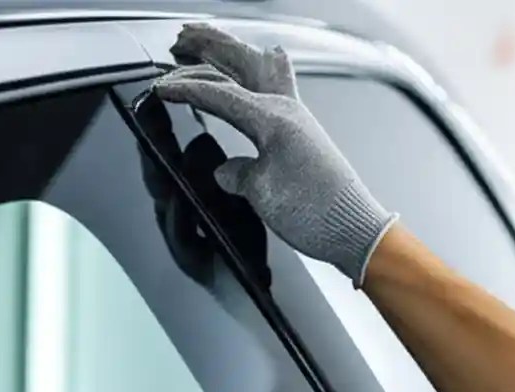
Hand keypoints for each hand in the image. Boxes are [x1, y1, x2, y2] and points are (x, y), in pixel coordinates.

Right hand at [154, 23, 398, 287]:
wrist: (354, 229)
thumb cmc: (316, 213)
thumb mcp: (263, 194)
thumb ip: (237, 174)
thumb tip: (224, 170)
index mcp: (273, 120)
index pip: (219, 94)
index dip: (186, 90)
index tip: (159, 88)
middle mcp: (286, 110)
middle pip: (241, 64)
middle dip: (209, 47)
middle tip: (181, 40)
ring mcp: (296, 117)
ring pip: (259, 67)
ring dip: (232, 52)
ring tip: (207, 44)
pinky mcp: (301, 131)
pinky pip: (277, 85)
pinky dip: (261, 68)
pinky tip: (261, 63)